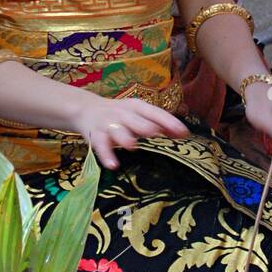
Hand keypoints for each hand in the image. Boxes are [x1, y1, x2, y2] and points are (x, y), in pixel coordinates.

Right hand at [73, 93, 188, 169]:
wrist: (87, 109)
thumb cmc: (122, 116)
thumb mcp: (139, 115)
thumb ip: (160, 125)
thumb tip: (185, 135)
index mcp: (137, 107)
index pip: (154, 112)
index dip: (168, 121)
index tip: (183, 133)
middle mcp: (123, 113)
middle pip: (135, 119)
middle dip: (145, 126)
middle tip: (156, 133)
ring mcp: (108, 124)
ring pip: (117, 130)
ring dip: (124, 137)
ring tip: (132, 146)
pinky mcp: (96, 135)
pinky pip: (100, 146)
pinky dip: (106, 155)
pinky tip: (113, 165)